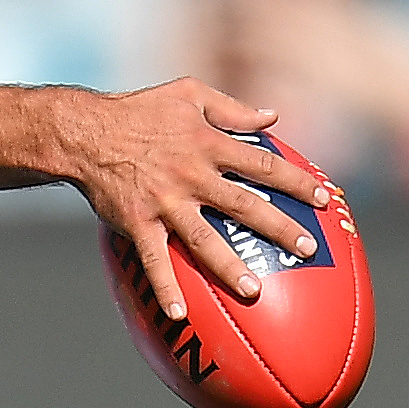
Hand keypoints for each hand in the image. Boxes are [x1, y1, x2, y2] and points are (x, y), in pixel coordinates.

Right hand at [53, 79, 336, 321]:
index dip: (296, 181)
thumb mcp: (189, 93)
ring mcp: (164, 202)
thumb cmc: (140, 109)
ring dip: (230, 266)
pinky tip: (179, 314)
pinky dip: (165, 287)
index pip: (262, 164)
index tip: (324, 199)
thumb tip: (274, 117)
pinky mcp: (137, 222)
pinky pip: (154, 260)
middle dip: (279, 228)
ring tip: (254, 291)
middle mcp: (191, 175)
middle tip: (307, 250)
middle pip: (244, 205)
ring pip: (203, 239)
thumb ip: (233, 107)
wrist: (85, 132)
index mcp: (208, 143)